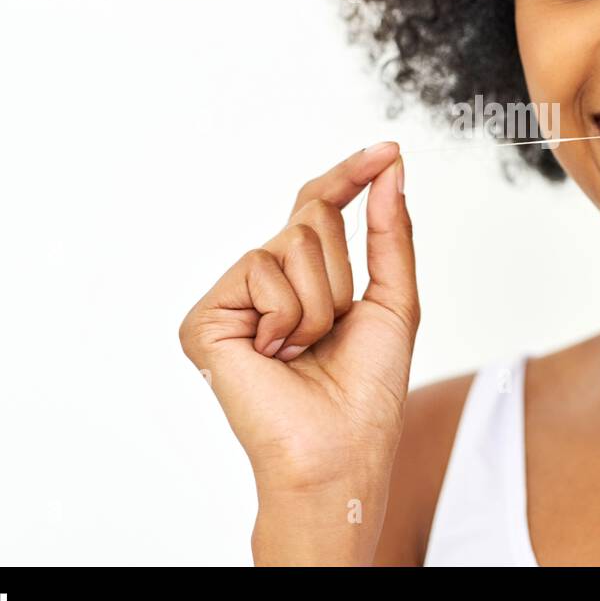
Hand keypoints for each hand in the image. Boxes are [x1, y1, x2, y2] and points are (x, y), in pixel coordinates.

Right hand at [179, 143, 418, 496]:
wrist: (339, 451)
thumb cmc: (366, 392)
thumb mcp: (394, 301)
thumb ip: (390, 233)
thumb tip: (392, 168)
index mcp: (304, 278)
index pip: (320, 204)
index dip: (351, 174)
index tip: (389, 149)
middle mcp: (264, 281)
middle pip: (312, 218)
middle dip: (342, 273)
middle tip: (332, 331)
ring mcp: (232, 298)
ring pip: (291, 242)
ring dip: (319, 302)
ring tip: (303, 350)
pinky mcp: (205, 318)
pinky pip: (259, 269)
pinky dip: (286, 316)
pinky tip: (273, 356)